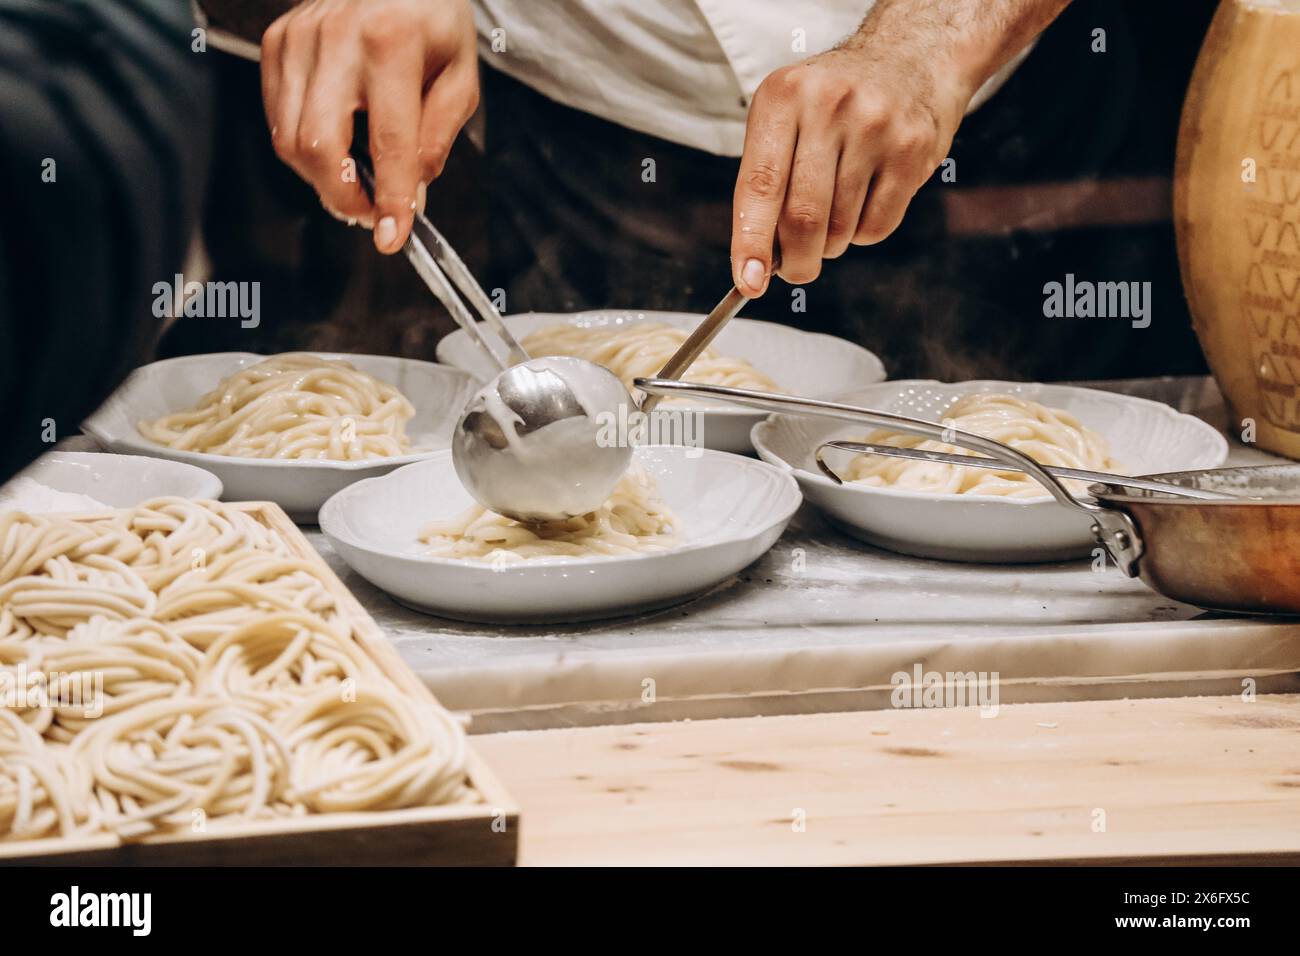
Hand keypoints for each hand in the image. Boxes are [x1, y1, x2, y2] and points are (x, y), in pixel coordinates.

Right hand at [261, 0, 478, 252]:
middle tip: (371, 213)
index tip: (393, 237)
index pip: (388, 142)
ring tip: (357, 183)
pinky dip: (304, 147)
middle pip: (319, 147)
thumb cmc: (432, 18)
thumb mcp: (460, 75)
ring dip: (323, 178)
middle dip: (343, 196)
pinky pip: (278, 116)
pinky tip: (335, 145)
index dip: (391, 199)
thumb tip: (413, 192)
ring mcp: (299, 37)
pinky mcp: (277, 41)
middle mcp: (337, 36)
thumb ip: (438, 137)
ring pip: (290, 139)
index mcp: (391, 42)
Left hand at [731, 42, 967, 295]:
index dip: (751, 243)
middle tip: (796, 269)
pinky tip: (865, 201)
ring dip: (831, 244)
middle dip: (796, 261)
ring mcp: (874, 126)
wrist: (909, 59)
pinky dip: (862, 234)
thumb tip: (757, 263)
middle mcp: (827, 106)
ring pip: (840, 230)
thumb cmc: (831, 104)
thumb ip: (765, 182)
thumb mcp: (785, 118)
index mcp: (782, 98)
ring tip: (836, 211)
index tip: (748, 283)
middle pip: (803, 218)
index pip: (759, 186)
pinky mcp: (911, 149)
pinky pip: (876, 227)